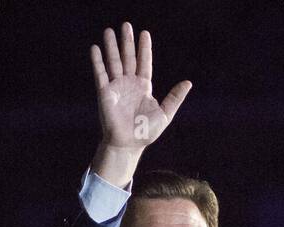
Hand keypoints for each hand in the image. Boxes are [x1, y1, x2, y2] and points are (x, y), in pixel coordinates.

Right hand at [90, 22, 190, 152]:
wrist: (127, 144)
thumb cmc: (145, 133)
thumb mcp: (165, 114)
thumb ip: (175, 98)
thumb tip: (188, 83)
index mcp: (143, 87)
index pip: (144, 63)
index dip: (144, 49)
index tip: (144, 33)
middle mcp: (129, 84)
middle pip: (128, 58)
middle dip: (127, 42)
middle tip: (126, 25)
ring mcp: (116, 87)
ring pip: (113, 62)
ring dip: (111, 46)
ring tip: (109, 31)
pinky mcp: (105, 93)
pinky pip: (100, 74)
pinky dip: (97, 62)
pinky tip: (95, 49)